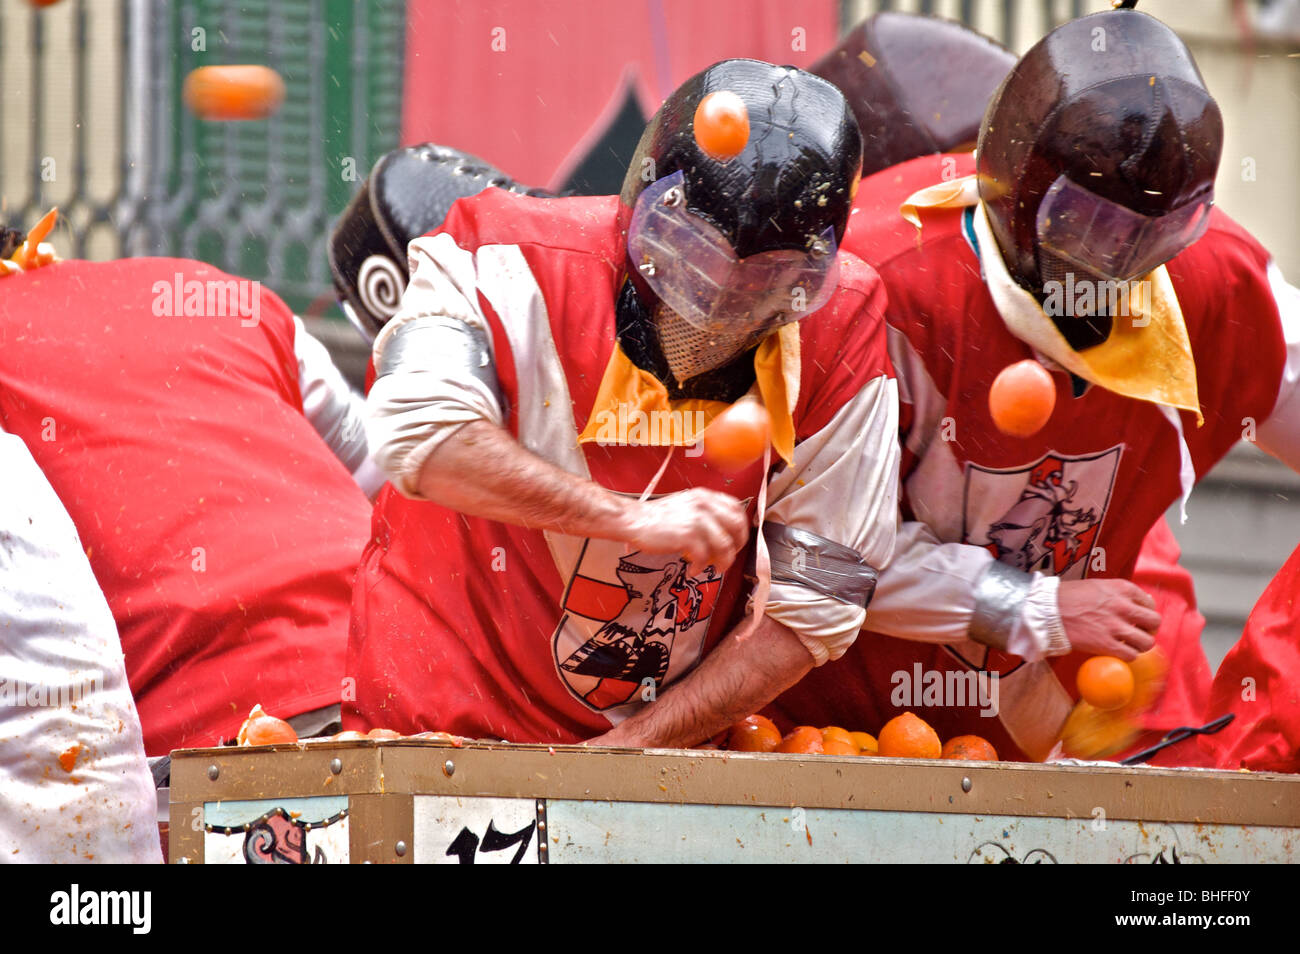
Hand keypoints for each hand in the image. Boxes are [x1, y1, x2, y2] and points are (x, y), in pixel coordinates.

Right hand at [620, 488, 748, 573]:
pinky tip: (692, 570)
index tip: (735, 541)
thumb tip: (725, 532)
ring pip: (725, 545)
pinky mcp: (688, 536)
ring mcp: (698, 520)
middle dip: (737, 546)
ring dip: (723, 561)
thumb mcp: (686, 505)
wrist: (634, 520)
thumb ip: (706, 513)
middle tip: (727, 557)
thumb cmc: (658, 518)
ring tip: (713, 568)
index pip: (737, 509)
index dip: (740, 528)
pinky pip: (705, 557)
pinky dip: (701, 568)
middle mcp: (705, 505)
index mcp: (706, 496)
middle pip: (737, 527)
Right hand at [1057, 579, 1159, 659]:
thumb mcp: (1097, 586)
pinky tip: (1117, 651)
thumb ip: (1119, 594)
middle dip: (1148, 629)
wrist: (1046, 610)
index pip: (1149, 603)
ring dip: (1140, 645)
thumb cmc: (1067, 597)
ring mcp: (1115, 626)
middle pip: (1154, 622)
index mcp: (1122, 588)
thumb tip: (1142, 603)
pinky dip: (1127, 656)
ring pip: (1147, 642)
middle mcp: (1123, 606)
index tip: (1137, 618)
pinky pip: (1130, 655)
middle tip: (1137, 633)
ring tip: (1128, 644)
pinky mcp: (1106, 644)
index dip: (1145, 612)